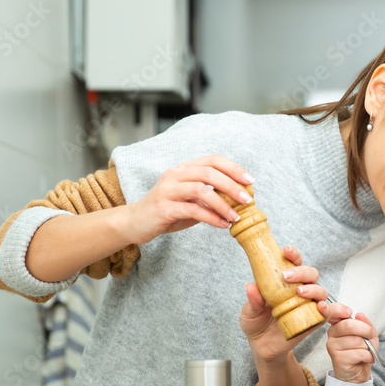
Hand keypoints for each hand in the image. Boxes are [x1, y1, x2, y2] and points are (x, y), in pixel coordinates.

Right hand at [121, 155, 254, 244]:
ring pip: (201, 190)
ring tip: (236, 216)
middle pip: (209, 173)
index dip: (233, 168)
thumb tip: (238, 199)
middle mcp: (175, 175)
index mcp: (184, 169)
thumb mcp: (191, 201)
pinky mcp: (163, 207)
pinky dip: (211, 217)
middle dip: (232, 186)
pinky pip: (192, 210)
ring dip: (223, 204)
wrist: (134, 223)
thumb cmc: (167, 211)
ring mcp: (167, 190)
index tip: (250, 180)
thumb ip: (210, 197)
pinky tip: (222, 225)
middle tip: (247, 200)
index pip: (212, 160)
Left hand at [240, 246, 326, 364]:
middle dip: (302, 271)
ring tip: (300, 292)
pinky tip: (319, 307)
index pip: (294, 263)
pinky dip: (326, 309)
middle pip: (311, 274)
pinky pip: (325, 314)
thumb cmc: (256, 324)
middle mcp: (300, 291)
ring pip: (321, 291)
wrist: (262, 347)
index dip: (293, 255)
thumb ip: (253, 300)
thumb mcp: (249, 312)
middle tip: (287, 276)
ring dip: (313, 289)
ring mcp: (308, 306)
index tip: (285, 250)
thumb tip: (250, 286)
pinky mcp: (313, 322)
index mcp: (285, 283)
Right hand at [322, 301, 377, 383]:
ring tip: (366, 352)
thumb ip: (366, 324)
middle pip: (349, 325)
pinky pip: (358, 353)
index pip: (333, 311)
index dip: (339, 309)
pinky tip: (365, 359)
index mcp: (338, 324)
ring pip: (356, 341)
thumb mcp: (368, 335)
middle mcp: (332, 333)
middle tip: (369, 337)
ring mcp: (333, 346)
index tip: (348, 312)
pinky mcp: (337, 358)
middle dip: (366, 331)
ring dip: (367, 347)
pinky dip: (367, 356)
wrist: (358, 371)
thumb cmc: (361, 351)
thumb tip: (360, 315)